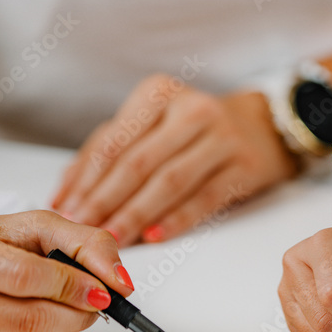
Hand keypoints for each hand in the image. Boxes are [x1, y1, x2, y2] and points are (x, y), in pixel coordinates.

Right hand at [0, 211, 133, 331]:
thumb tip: (120, 282)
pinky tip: (38, 329)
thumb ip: (85, 244)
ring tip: (67, 313)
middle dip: (77, 313)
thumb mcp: (33, 227)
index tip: (102, 291)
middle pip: (29, 319)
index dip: (74, 286)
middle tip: (93, 303)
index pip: (26, 278)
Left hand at [52, 74, 297, 246]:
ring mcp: (222, 138)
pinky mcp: (244, 167)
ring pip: (168, 181)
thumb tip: (67, 190)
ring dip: (136, 214)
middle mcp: (191, 110)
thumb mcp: (156, 123)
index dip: (85, 177)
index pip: (112, 140)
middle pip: (137, 162)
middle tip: (82, 228)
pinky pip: (204, 198)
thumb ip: (113, 148)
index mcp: (159, 93)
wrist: (266, 127)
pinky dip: (177, 220)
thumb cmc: (199, 129)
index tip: (64, 206)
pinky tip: (154, 236)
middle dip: (104, 200)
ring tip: (112, 238)